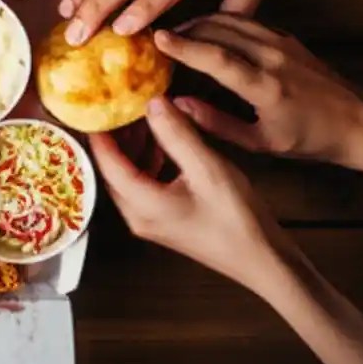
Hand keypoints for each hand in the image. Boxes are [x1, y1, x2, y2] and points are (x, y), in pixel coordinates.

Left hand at [90, 96, 286, 288]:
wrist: (263, 262)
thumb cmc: (237, 217)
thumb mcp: (207, 168)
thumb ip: (176, 134)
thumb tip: (150, 102)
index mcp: (140, 204)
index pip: (106, 160)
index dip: (100, 128)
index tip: (99, 101)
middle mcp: (135, 215)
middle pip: (112, 168)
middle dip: (117, 135)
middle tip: (126, 103)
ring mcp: (148, 220)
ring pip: (127, 176)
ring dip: (133, 147)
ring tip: (146, 117)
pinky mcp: (162, 220)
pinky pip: (142, 184)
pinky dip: (147, 160)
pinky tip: (163, 143)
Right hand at [153, 14, 362, 170]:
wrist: (362, 122)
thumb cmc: (311, 139)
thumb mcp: (261, 143)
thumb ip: (217, 123)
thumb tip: (177, 105)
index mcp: (266, 86)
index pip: (217, 58)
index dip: (184, 46)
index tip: (155, 38)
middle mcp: (273, 57)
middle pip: (218, 30)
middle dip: (183, 29)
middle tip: (153, 37)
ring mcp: (281, 42)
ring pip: (231, 20)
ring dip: (199, 22)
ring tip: (173, 32)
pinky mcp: (286, 37)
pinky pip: (246, 21)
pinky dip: (220, 22)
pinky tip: (205, 30)